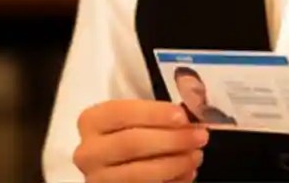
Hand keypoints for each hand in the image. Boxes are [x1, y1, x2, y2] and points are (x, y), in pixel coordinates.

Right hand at [74, 100, 208, 182]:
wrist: (119, 165)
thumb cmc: (132, 134)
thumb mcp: (137, 119)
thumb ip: (158, 116)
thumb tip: (191, 117)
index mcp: (91, 121)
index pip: (122, 113)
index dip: (154, 114)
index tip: (183, 116)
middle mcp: (88, 152)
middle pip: (131, 143)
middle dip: (171, 140)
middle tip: (199, 137)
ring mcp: (97, 179)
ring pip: (138, 173)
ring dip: (174, 164)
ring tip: (196, 156)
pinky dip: (171, 182)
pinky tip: (187, 173)